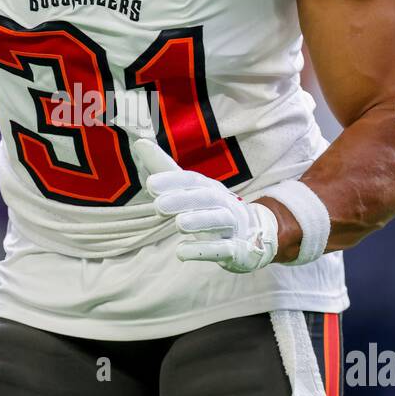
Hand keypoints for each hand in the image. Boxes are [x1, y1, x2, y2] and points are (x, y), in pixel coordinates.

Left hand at [133, 138, 279, 273]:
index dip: (172, 181)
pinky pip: (224, 248)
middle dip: (182, 199)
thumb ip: (165, 169)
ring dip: (199, 220)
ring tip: (179, 224)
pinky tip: (182, 253)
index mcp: (209, 187)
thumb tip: (140, 142)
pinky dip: (204, 250)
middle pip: (205, 197)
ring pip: (219, 219)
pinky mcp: (238, 249)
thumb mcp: (190, 189)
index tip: (150, 184)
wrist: (254, 235)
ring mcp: (233, 225)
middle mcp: (223, 202)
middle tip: (158, 205)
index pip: (192, 180)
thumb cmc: (212, 209)